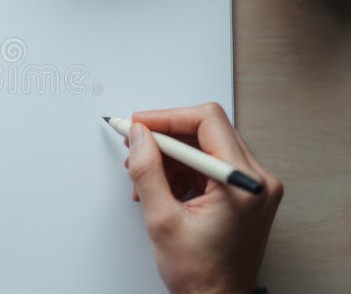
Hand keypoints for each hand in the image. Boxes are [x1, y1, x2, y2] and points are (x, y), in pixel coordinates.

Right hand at [124, 103, 282, 293]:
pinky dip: (181, 170)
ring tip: (144, 177)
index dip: (167, 118)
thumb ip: (148, 171)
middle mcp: (256, 179)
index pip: (207, 121)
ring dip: (170, 156)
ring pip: (204, 146)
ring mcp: (252, 185)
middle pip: (207, 130)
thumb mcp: (162, 219)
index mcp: (243, 183)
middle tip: (135, 147)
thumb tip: (138, 136)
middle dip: (165, 137)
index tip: (138, 125)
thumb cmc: (201, 274)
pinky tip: (161, 188)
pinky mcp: (243, 192)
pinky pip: (208, 164)